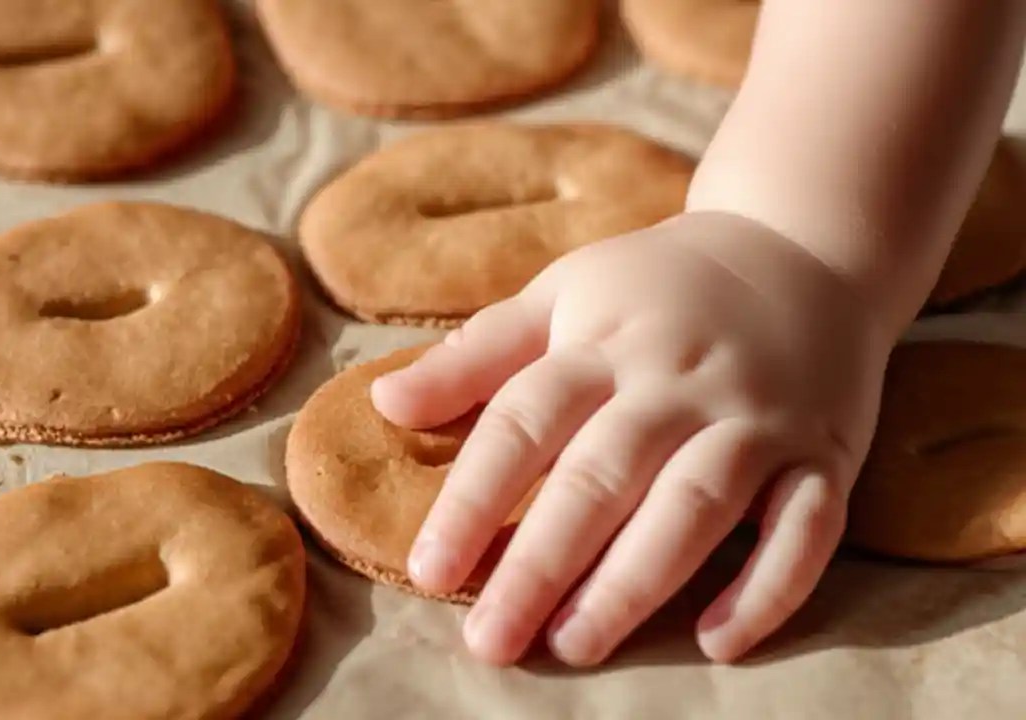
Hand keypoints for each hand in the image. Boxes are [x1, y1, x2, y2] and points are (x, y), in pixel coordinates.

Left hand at [371, 212, 892, 665]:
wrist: (803, 246)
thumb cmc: (660, 286)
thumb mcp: (563, 293)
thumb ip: (477, 354)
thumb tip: (383, 403)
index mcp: (604, 342)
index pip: (524, 424)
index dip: (472, 499)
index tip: (426, 570)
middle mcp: (677, 382)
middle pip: (602, 477)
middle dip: (541, 563)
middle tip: (490, 639)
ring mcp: (757, 418)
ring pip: (696, 505)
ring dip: (635, 581)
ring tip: (573, 644)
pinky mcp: (823, 452)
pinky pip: (808, 527)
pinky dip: (769, 586)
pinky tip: (717, 641)